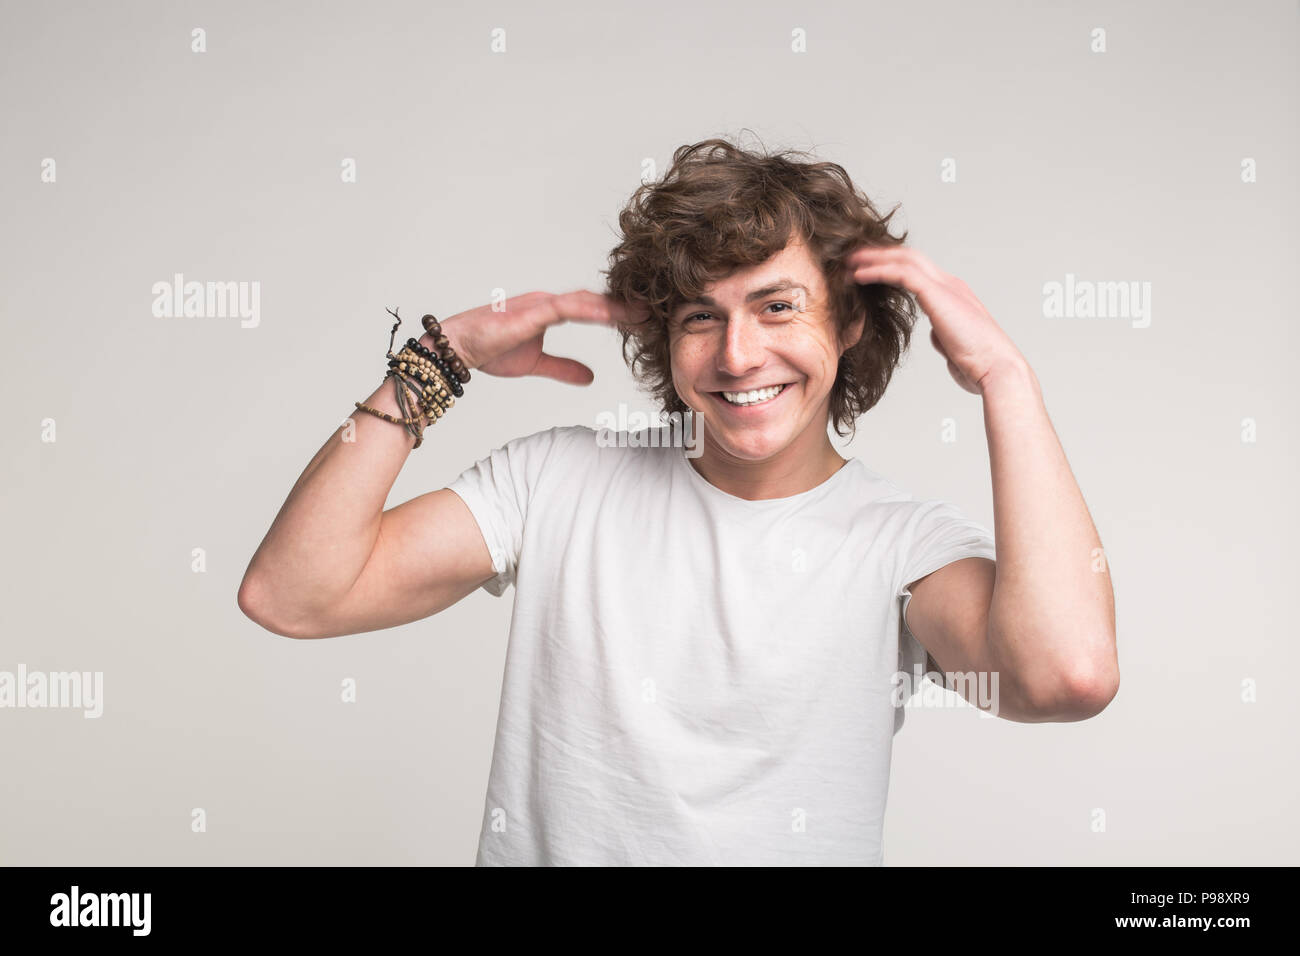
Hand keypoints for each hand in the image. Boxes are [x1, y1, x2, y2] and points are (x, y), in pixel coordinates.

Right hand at [439, 290, 636, 384]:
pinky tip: (608, 313)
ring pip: (584, 301)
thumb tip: (591, 377)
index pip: (592, 309)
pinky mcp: (529, 312)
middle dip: (624, 306)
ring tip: (641, 312)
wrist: (457, 348)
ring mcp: (539, 304)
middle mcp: (547, 302)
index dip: (619, 313)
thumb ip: (564, 368)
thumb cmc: (489, 351)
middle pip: (594, 301)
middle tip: (655, 311)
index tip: (644, 320)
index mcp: (550, 311)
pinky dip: (587, 309)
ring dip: (614, 306)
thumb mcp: (537, 365)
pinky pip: (563, 308)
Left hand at [843, 246, 1025, 394]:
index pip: (918, 270)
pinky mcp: (938, 294)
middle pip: (910, 256)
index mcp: (953, 295)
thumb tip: (935, 334)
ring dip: (874, 257)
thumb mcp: (954, 347)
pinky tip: (859, 275)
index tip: (867, 270)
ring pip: (905, 258)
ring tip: (849, 260)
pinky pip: (903, 274)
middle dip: (880, 254)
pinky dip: (879, 271)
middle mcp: (950, 285)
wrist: (996, 369)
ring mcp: (946, 286)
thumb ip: (942, 335)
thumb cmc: (979, 365)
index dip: (892, 266)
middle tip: (852, 257)